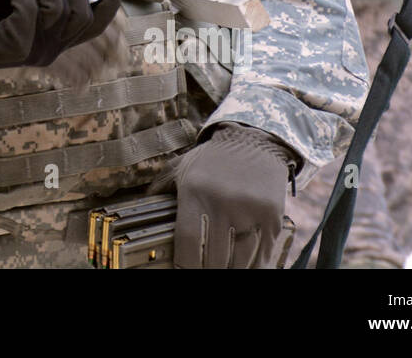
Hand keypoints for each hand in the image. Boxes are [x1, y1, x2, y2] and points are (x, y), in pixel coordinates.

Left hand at [0, 0, 122, 71]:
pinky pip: (28, 6)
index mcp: (55, 41)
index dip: (110, 2)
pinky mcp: (16, 47)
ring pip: (57, 6)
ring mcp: (34, 51)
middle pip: (80, 11)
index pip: (94, 26)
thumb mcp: (12, 11)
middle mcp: (50, 50)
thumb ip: (36, 0)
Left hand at [169, 124, 294, 268]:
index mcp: (195, 192)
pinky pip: (263, 254)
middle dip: (208, 269)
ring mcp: (249, 211)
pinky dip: (254, 266)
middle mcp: (222, 202)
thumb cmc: (211, 159)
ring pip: (240, 261)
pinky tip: (245, 267)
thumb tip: (139, 209)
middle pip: (214, 257)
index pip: (187, 242)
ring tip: (223, 267)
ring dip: (231, 270)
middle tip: (205, 268)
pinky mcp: (272, 216)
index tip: (184, 270)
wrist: (253, 140)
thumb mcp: (181, 167)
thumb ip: (160, 189)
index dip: (185, 265)